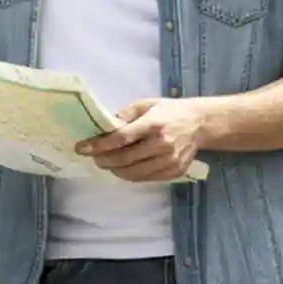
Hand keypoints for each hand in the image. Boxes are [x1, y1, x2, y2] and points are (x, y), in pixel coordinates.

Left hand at [76, 98, 204, 182]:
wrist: (200, 124)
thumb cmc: (170, 111)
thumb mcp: (146, 104)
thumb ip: (125, 115)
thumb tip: (103, 127)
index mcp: (154, 124)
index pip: (121, 138)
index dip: (99, 145)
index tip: (82, 147)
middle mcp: (162, 144)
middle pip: (125, 159)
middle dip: (103, 160)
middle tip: (92, 157)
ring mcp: (169, 161)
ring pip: (133, 173)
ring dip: (114, 170)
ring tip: (105, 163)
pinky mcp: (174, 172)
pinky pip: (146, 178)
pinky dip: (130, 175)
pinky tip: (123, 168)